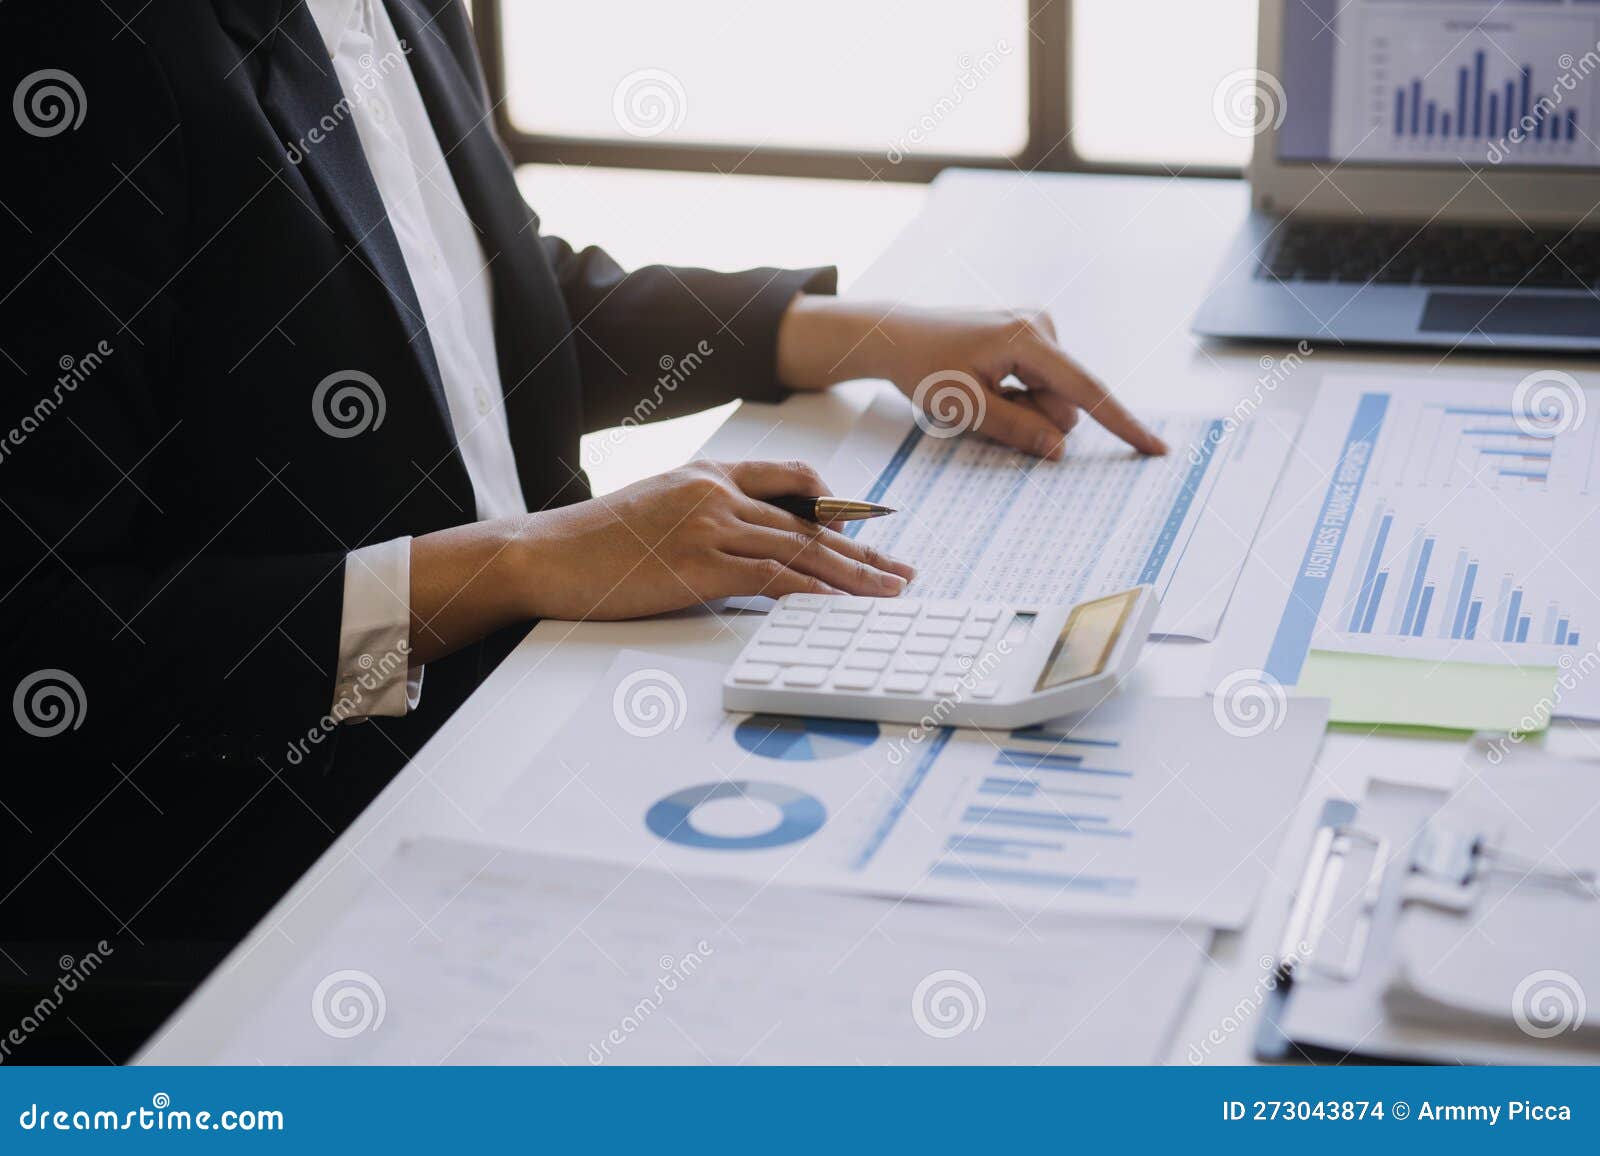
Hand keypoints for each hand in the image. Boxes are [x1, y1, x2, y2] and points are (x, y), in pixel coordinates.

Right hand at [510, 460, 914, 620]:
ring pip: (801, 548)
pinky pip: (774, 578)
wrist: (543, 553)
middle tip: (901, 569)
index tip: (866, 528)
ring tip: (889, 593)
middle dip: (863, 547)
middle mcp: (716, 491)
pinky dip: (816, 593)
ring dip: (853, 575)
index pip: (792, 477)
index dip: (836, 503)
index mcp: (707, 470)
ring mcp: (709, 525)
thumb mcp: (656, 507)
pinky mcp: (699, 564)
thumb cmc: (592, 541)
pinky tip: (842, 606)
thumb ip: (704, 514)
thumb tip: (746, 545)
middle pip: (810, 518)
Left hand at [776, 297, 1166, 460]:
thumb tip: (1061, 450)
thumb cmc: (924, 368)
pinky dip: (1018, 394)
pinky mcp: (1031, 335)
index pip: (1086, 390)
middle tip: (983, 404)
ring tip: (979, 390)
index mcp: (1028, 338)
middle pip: (1066, 401)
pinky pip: (1041, 383)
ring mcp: (1038, 327)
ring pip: (1054, 396)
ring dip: (1022, 407)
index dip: (1122, 424)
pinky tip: (985, 381)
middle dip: (1034, 417)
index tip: (1155, 449)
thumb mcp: (964, 407)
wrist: (897, 336)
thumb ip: (1015, 429)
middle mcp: (1041, 324)